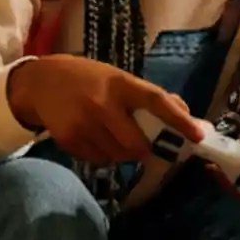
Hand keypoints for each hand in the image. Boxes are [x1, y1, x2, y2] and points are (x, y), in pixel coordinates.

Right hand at [8, 54, 203, 163]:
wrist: (41, 81)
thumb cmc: (91, 80)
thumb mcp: (120, 79)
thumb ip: (149, 96)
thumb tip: (188, 115)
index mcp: (122, 84)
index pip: (157, 101)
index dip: (179, 119)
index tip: (198, 135)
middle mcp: (103, 103)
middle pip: (136, 143)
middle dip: (145, 150)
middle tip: (146, 147)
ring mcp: (83, 123)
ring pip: (118, 156)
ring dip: (124, 154)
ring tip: (114, 137)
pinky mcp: (68, 139)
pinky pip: (99, 160)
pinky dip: (104, 156)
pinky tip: (96, 140)